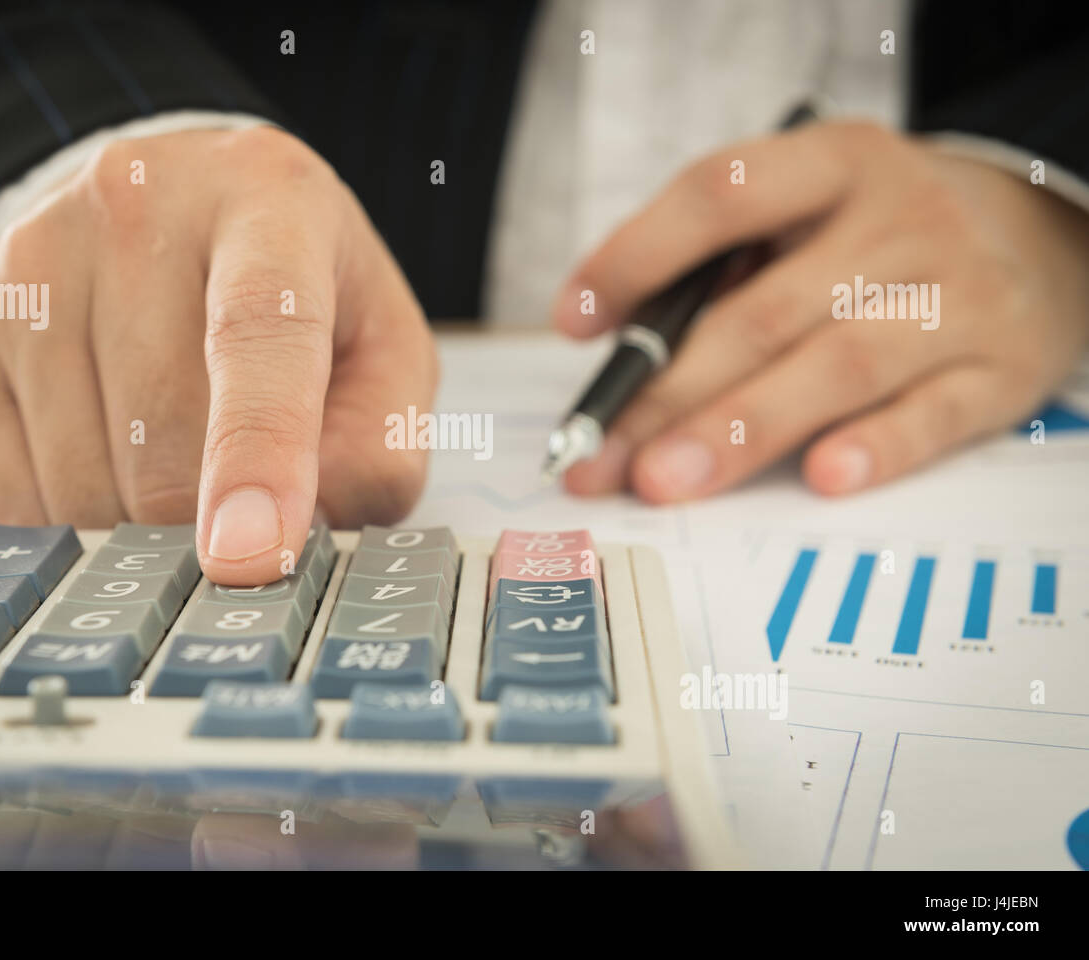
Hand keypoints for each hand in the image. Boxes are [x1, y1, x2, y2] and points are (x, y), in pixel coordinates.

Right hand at [0, 127, 435, 583]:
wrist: (171, 204)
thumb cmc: (298, 289)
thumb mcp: (382, 347)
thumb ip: (380, 446)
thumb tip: (301, 539)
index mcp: (268, 204)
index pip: (258, 333)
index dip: (255, 456)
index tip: (248, 557)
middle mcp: (135, 208)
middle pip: (157, 434)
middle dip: (205, 520)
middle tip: (239, 516)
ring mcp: (33, 261)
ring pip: (77, 478)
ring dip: (137, 527)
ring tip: (178, 471)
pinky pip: (7, 490)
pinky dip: (69, 523)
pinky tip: (111, 472)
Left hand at [553, 121, 1088, 501]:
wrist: (1035, 239)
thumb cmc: (878, 237)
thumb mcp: (812, 211)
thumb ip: (730, 268)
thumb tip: (622, 359)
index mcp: (837, 164)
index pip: (723, 193)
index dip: (638, 254)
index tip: (574, 320)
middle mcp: (901, 222)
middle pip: (765, 311)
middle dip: (666, 392)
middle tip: (600, 453)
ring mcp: (957, 297)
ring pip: (836, 367)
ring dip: (738, 430)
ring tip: (662, 478)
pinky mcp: (999, 370)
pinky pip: (934, 415)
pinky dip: (875, 446)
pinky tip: (821, 476)